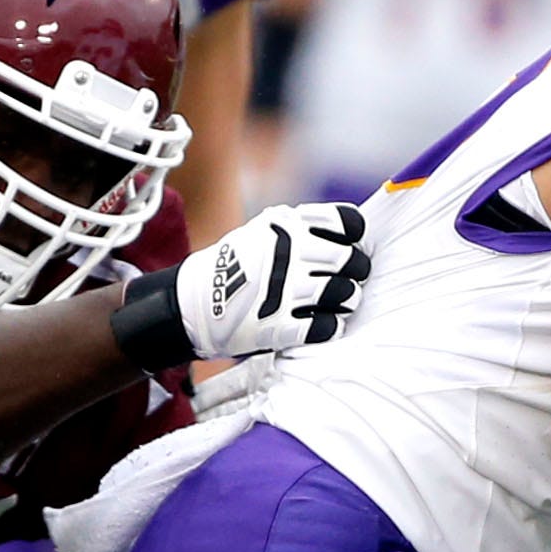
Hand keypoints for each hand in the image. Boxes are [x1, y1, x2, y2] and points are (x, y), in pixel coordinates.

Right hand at [122, 203, 369, 366]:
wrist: (193, 302)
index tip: (351, 247)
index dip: (357, 237)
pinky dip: (331, 327)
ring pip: (343, 293)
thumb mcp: (265, 230)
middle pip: (350, 260)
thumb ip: (304, 228)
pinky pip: (325, 327)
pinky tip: (325, 325)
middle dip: (357, 271)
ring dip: (348, 300)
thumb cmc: (237, 265)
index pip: (348, 224)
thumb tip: (351, 236)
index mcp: (287, 225)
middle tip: (351, 279)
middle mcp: (287, 253)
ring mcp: (282, 290)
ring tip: (341, 302)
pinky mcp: (277, 326)